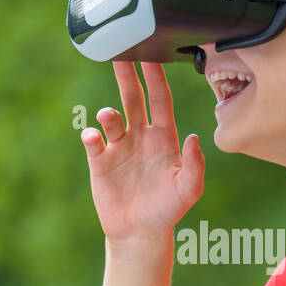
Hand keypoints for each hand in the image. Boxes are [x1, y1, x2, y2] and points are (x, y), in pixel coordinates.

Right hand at [82, 61, 204, 245]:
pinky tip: (94, 137)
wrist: (140, 234)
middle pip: (133, 98)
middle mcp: (141, 136)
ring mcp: (119, 147)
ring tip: (109, 117)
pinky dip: (91, 135)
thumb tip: (193, 137)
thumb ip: (194, 164)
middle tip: (120, 51)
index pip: (160, 99)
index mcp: (164, 137)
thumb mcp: (188, 190)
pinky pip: (93, 141)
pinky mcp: (99, 162)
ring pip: (112, 118)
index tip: (151, 54)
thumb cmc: (168, 211)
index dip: (156, 77)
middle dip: (127, 75)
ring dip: (110, 114)